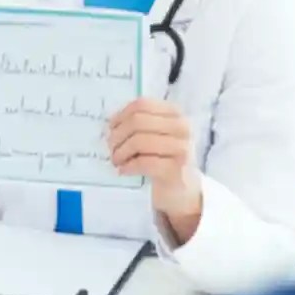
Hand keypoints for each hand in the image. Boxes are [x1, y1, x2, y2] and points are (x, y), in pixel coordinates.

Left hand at [108, 98, 202, 220]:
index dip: (121, 115)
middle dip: (118, 135)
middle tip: (111, 148)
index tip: (111, 128)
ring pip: (140, 141)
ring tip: (117, 160)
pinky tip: (124, 170)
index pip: (143, 105)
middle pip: (138, 121)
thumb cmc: (164, 158)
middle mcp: (182, 127)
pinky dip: (128, 166)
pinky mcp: (176, 170)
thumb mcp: (155, 135)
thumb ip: (138, 124)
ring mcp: (181, 149)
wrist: (183, 189)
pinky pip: (144, 163)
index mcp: (175, 114)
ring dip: (121, 152)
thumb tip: (112, 122)